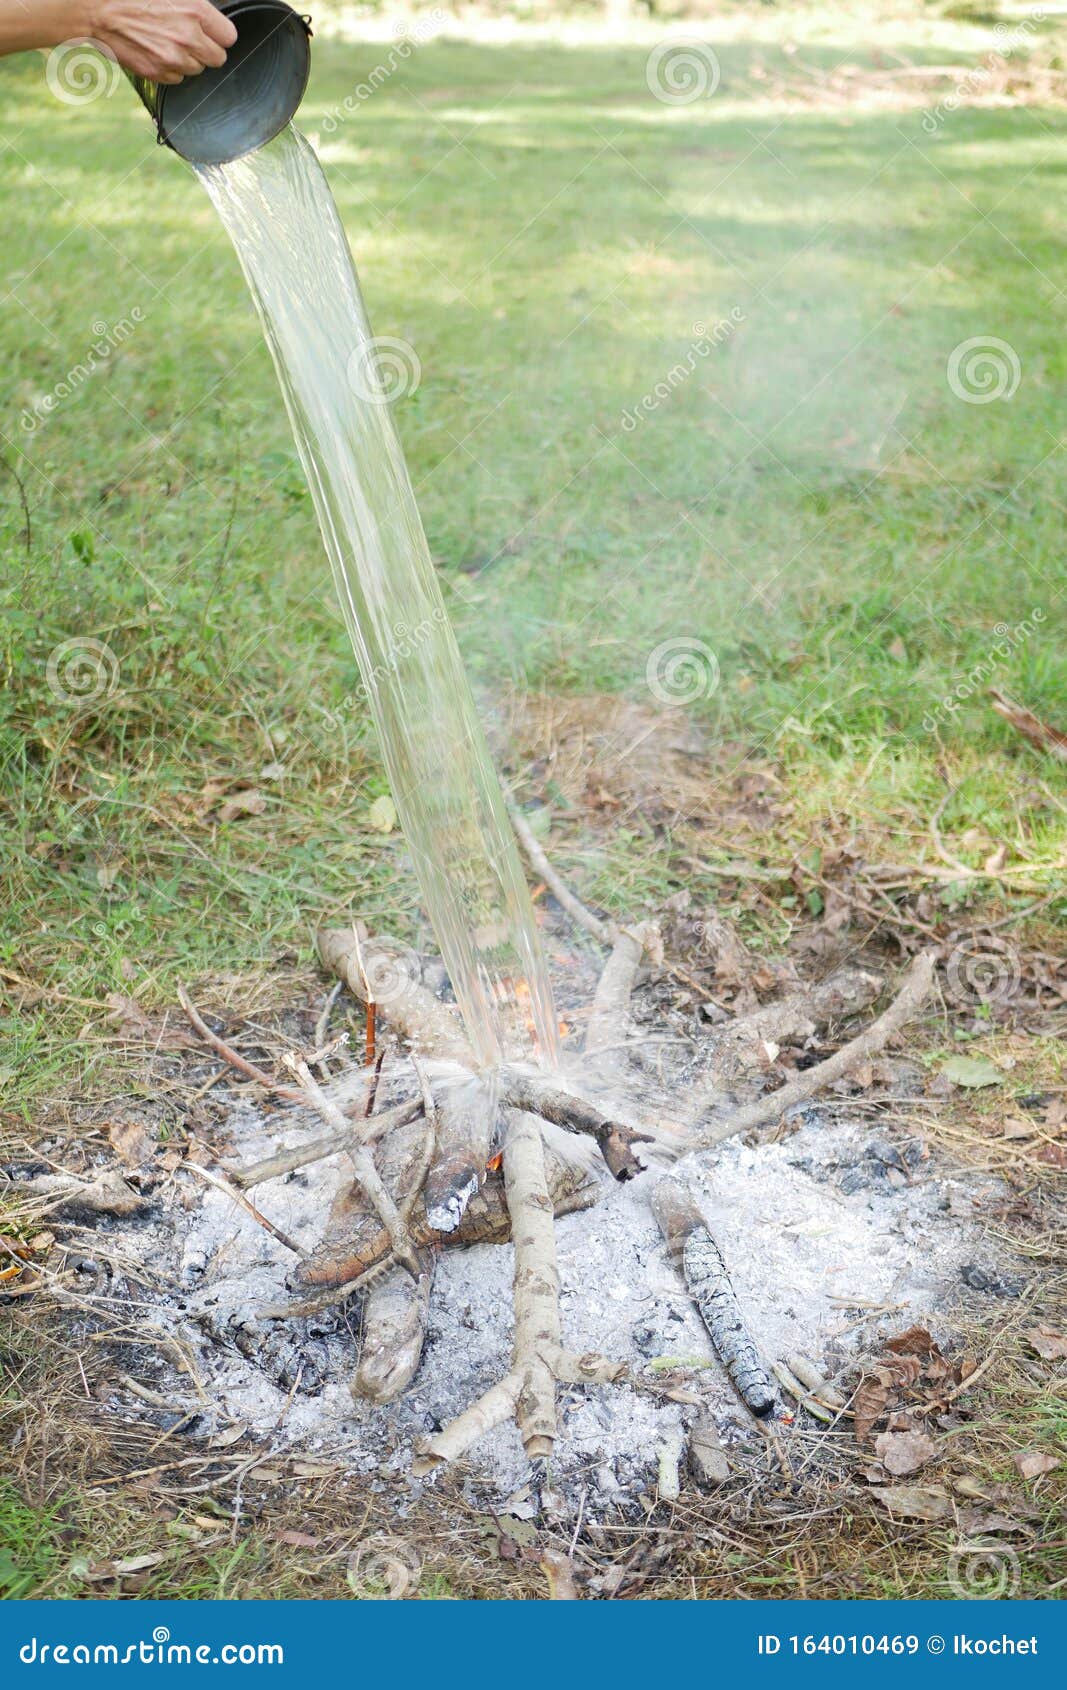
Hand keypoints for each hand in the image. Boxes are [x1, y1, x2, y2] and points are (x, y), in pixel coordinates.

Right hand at [87, 0, 237, 83]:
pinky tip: (156, 50)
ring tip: (167, 41)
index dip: (219, 34)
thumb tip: (208, 17)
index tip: (211, 32)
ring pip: (197, 70)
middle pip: (218, 59)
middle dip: (207, 50)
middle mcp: (188, 37)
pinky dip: (170, 68)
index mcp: (195, 11)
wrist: (97, 9)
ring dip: (187, 59)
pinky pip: (177, 78)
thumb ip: (194, 5)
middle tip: (189, 38)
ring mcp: (173, 58)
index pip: (229, 37)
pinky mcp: (158, 73)